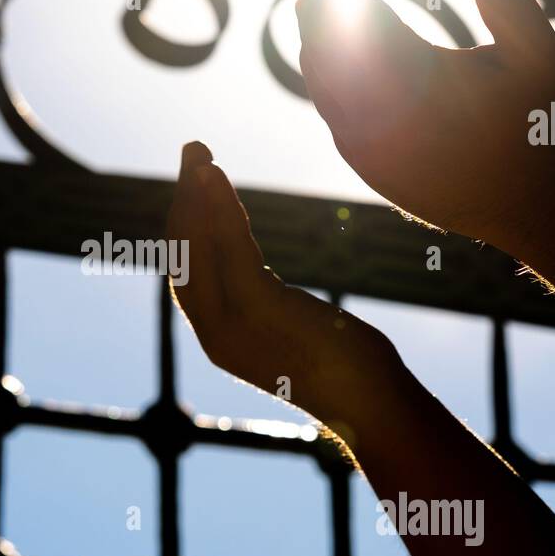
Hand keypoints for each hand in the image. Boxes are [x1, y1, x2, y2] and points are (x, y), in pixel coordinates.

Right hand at [166, 141, 394, 423]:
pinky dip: (220, 211)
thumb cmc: (342, 368)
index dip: (184, 227)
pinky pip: (232, 252)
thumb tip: (258, 278)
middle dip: (184, 202)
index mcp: (218, 340)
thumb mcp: (290, 327)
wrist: (371, 403)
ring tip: (199, 154)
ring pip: (201, 251)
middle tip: (192, 153)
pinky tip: (217, 179)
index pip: (186, 275)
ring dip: (198, 197)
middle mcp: (215, 336)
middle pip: (183, 259)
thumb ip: (264, 302)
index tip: (193, 187)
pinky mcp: (261, 311)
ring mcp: (234, 327)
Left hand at [298, 0, 554, 245]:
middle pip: (324, 49)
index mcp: (418, 80)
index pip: (353, 18)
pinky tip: (336, 58)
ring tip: (318, 7)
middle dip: (318, 9)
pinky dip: (328, 80)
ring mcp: (368, 149)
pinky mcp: (368, 168)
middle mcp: (381, 118)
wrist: (537, 205)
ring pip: (321, 84)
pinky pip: (333, 115)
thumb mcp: (534, 47)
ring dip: (317, 43)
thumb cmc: (541, 118)